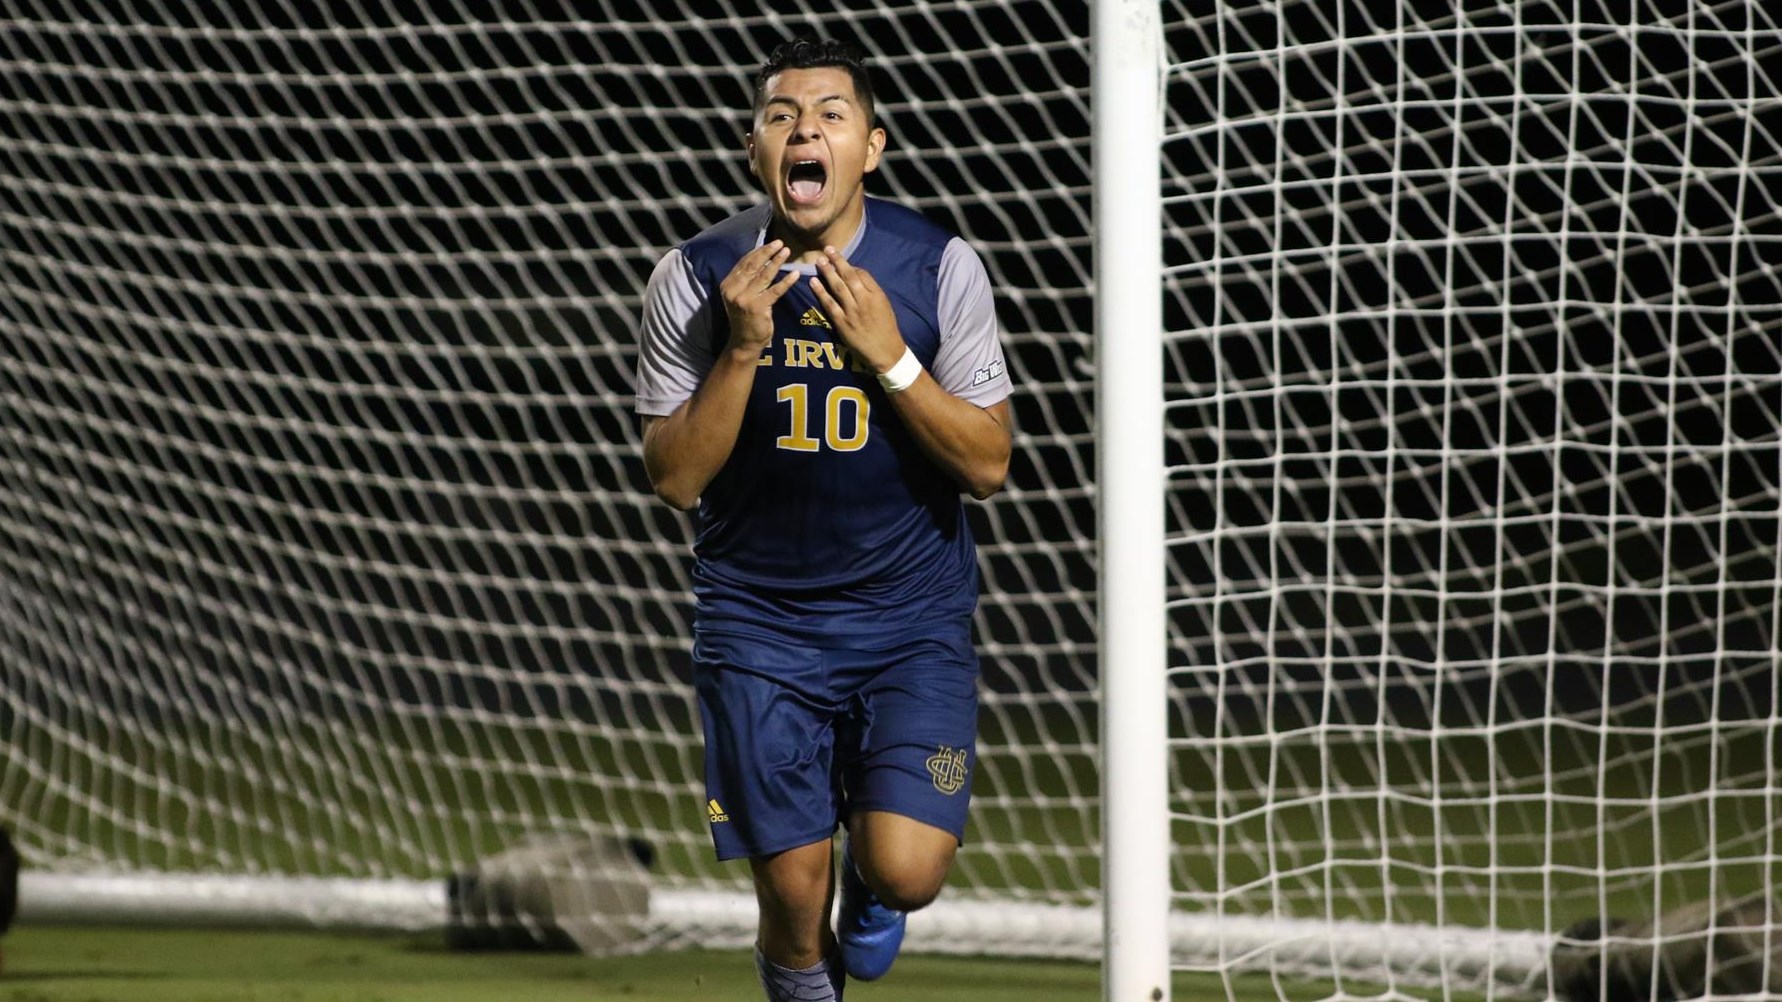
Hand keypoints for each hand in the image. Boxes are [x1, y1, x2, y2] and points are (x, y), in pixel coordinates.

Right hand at [719, 240, 798, 355]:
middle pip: (752, 266)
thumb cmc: (745, 318)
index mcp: (727, 285)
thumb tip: (762, 258)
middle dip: (767, 252)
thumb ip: (746, 280)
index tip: (771, 243)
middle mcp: (733, 290)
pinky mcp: (757, 308)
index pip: (744, 263)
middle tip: (780, 243)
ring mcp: (744, 299)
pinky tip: (795, 274)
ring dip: (776, 262)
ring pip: (763, 276)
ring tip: (786, 252)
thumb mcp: (740, 296)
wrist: (744, 342)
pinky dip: (786, 281)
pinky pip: (774, 291)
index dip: (758, 251)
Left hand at [811, 246, 905, 371]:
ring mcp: (853, 312)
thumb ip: (871, 291)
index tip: (840, 260)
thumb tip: (857, 278)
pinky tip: (813, 282)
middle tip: (827, 250)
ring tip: (819, 261)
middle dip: (837, 261)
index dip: (850, 266)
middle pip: (849, 276)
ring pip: (838, 287)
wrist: (886, 352)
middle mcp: (864, 301)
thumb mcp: (884, 306)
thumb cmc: (886, 329)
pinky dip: (820, 292)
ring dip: (827, 273)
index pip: (862, 274)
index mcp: (877, 295)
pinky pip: (829, 305)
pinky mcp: (842, 324)